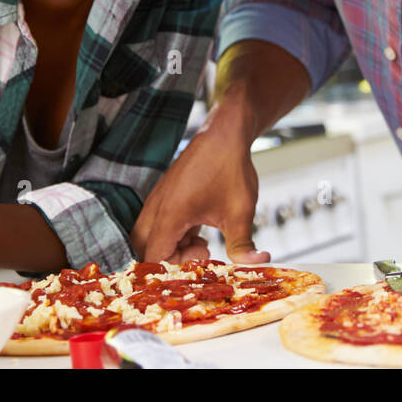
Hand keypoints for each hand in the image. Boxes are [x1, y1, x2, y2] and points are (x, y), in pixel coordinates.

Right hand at [132, 108, 269, 264]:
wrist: (225, 133)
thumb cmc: (230, 168)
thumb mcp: (241, 212)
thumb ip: (243, 245)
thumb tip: (258, 263)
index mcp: (170, 215)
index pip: (154, 257)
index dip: (175, 268)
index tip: (203, 260)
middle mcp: (156, 207)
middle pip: (143, 248)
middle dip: (169, 260)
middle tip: (199, 255)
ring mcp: (158, 200)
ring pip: (150, 236)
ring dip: (172, 247)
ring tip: (202, 243)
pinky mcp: (165, 195)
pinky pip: (157, 223)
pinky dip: (173, 234)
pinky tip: (199, 232)